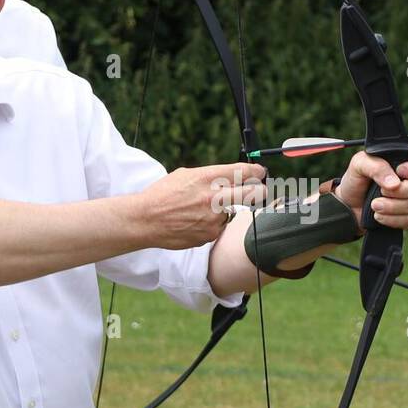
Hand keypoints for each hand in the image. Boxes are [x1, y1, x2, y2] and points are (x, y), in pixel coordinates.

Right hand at [136, 163, 267, 248]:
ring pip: (231, 213)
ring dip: (222, 211)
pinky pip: (217, 227)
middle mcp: (214, 197)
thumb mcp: (186, 175)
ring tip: (198, 211)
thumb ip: (210, 176)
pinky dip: (210, 225)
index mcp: (208, 177)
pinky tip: (192, 221)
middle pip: (254, 193)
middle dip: (260, 191)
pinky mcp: (210, 234)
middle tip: (260, 191)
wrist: (146, 220)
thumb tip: (231, 177)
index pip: (244, 172)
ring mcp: (214, 218)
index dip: (257, 172)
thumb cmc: (163, 194)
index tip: (260, 173)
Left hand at [333, 148, 407, 230]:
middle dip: (402, 191)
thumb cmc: (355, 180)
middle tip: (381, 191)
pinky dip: (392, 219)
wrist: (347, 205)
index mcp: (405, 161)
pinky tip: (378, 216)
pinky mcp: (407, 215)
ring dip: (393, 207)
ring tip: (374, 205)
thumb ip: (377, 167)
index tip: (400, 172)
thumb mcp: (359, 164)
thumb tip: (395, 184)